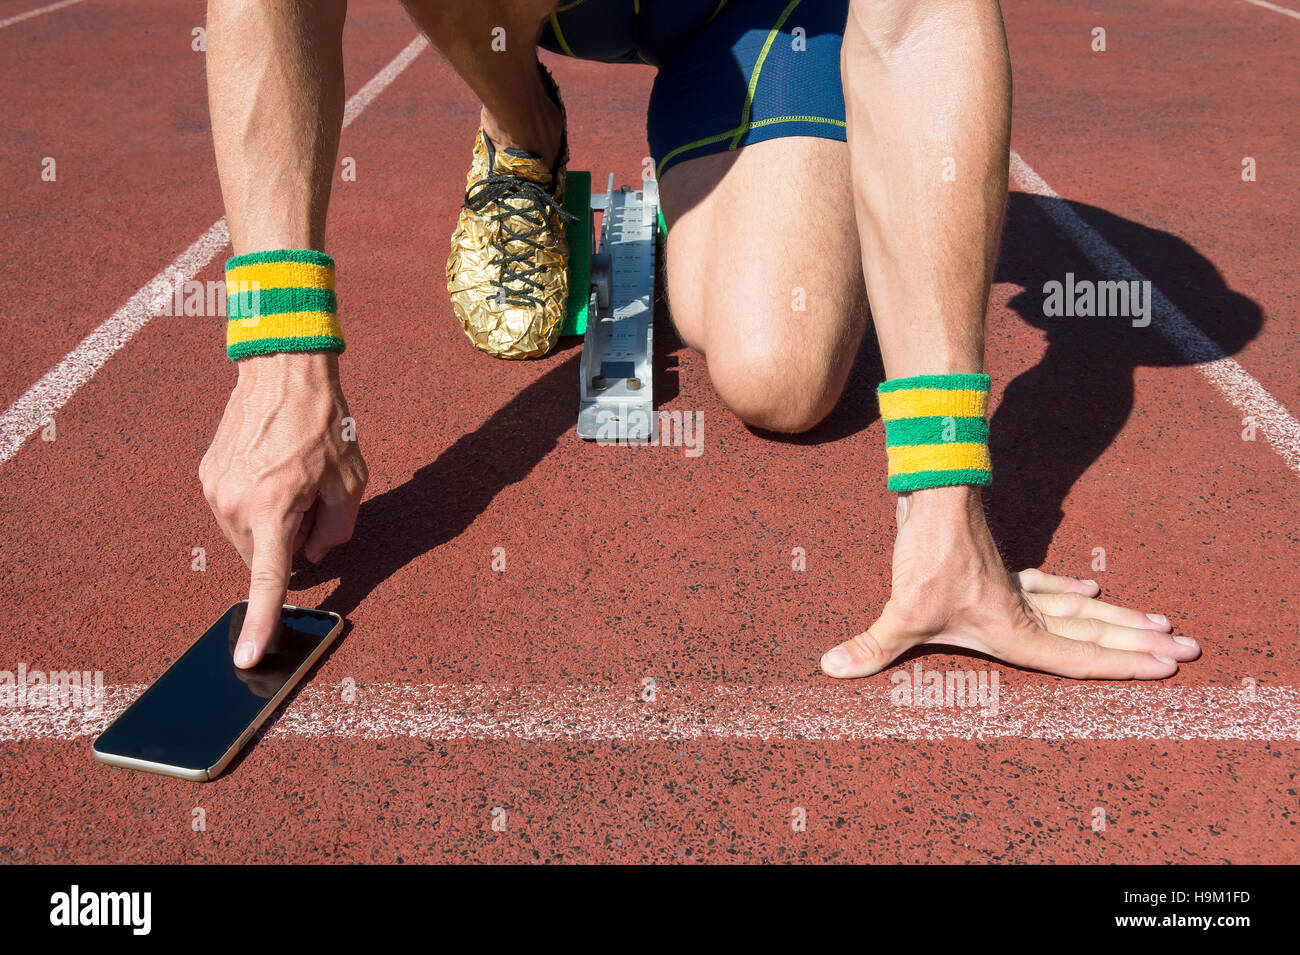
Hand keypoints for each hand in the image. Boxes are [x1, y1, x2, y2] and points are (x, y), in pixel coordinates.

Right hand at [200, 352, 366, 668]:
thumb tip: (313, 557)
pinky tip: (273, 469)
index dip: (261, 623)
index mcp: (274, 509)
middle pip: (264, 554)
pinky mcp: (207, 476)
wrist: (281, 372)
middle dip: (288, 540)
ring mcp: (214, 490)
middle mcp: (235, 505)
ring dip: (270, 522)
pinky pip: (234, 510)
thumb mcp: (351, 481)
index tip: (247, 658)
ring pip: (247, 535)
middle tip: (310, 497)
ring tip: (291, 477)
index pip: (268, 580)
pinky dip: (255, 503)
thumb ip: (337, 529)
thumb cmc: (323, 425)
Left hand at [820, 486, 1198, 679]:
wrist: (936, 494)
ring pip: (1079, 609)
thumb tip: (830, 670)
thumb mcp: (902, 611)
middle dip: (1139, 645)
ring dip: (1119, 618)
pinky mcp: (1001, 568)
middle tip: (1189, 649)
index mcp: (1014, 631)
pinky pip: (1048, 587)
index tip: (1165, 669)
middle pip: (1095, 633)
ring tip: (1159, 624)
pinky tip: (1088, 593)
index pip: (1078, 660)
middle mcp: (1025, 611)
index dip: (1120, 668)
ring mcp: (1017, 587)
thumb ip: (873, 646)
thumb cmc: (929, 555)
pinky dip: (1070, 593)